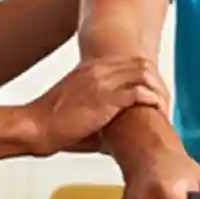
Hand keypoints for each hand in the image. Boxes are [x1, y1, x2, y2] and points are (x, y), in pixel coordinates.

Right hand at [23, 56, 167, 155]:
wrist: (36, 126)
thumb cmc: (52, 124)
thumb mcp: (78, 109)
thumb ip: (100, 112)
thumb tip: (116, 136)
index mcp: (91, 69)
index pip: (130, 62)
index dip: (146, 77)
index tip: (154, 94)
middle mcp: (98, 70)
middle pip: (142, 64)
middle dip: (157, 82)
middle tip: (163, 101)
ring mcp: (102, 82)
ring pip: (144, 75)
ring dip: (157, 90)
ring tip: (163, 108)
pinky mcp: (105, 99)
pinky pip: (139, 92)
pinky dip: (152, 101)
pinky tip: (156, 111)